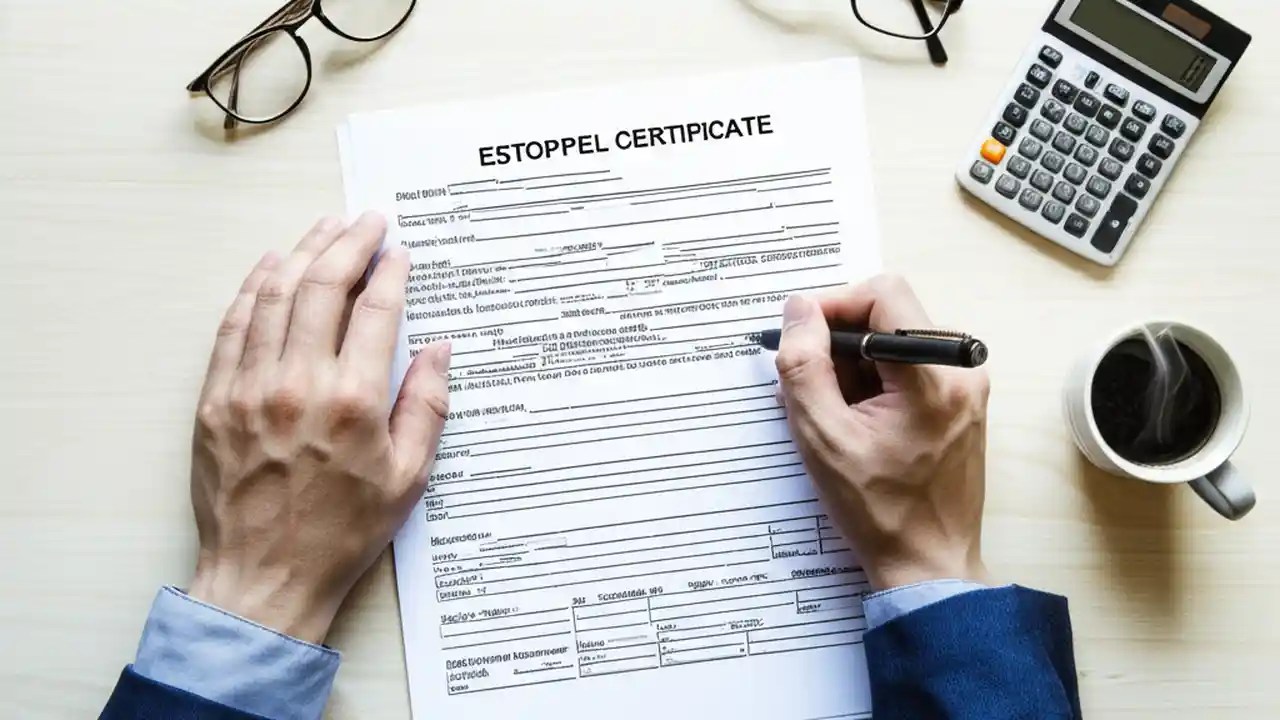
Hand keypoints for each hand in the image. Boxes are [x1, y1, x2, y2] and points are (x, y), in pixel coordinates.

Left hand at [187, 213, 450, 642]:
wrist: (265, 577)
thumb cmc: (342, 534)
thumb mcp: (408, 477)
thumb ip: (426, 406)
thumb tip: (438, 349)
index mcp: (352, 401)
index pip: (375, 311)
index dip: (390, 272)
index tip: (399, 251)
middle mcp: (298, 384)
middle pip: (322, 287)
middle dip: (348, 244)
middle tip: (366, 221)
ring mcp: (249, 389)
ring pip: (274, 296)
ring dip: (301, 252)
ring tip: (323, 228)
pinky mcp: (215, 402)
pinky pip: (233, 328)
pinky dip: (253, 289)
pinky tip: (269, 268)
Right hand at [775, 275, 989, 589]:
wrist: (928, 563)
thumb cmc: (878, 512)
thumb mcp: (821, 437)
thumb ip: (804, 365)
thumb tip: (798, 311)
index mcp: (933, 376)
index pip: (883, 294)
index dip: (833, 306)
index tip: (800, 337)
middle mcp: (961, 371)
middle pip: (889, 314)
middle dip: (840, 341)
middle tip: (809, 383)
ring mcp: (966, 386)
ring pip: (896, 340)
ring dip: (854, 364)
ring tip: (831, 412)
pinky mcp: (961, 402)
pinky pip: (909, 366)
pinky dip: (874, 381)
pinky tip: (854, 420)